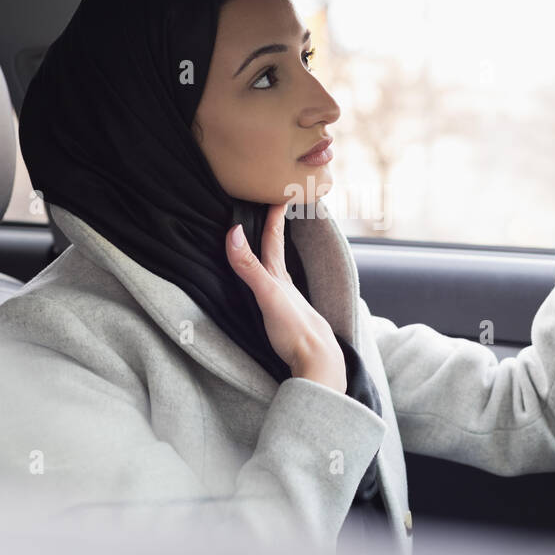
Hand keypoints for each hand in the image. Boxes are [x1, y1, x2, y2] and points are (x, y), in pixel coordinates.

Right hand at [226, 203, 346, 390]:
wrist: (320, 363)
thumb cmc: (295, 329)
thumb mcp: (268, 295)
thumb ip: (249, 267)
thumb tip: (234, 232)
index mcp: (280, 278)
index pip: (274, 240)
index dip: (274, 216)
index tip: (277, 192)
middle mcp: (285, 287)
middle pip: (277, 253)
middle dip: (273, 231)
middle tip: (273, 209)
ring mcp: (288, 304)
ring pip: (277, 273)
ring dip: (272, 257)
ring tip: (267, 245)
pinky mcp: (287, 322)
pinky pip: (277, 294)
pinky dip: (271, 283)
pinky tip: (272, 290)